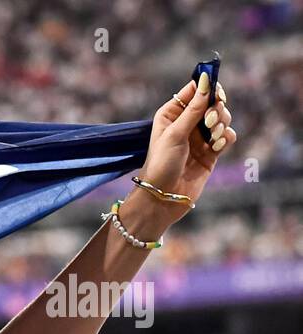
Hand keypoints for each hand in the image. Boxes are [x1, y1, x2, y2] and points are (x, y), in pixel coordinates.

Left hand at [134, 72, 236, 226]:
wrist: (163, 197)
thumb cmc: (162, 164)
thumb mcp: (176, 133)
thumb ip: (194, 108)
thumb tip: (207, 80)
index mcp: (172, 113)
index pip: (195, 90)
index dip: (208, 88)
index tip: (216, 94)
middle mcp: (187, 123)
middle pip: (213, 102)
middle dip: (216, 109)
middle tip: (209, 123)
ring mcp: (200, 137)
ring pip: (223, 118)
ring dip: (222, 124)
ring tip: (213, 138)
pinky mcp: (211, 151)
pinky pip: (227, 136)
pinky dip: (226, 138)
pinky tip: (216, 148)